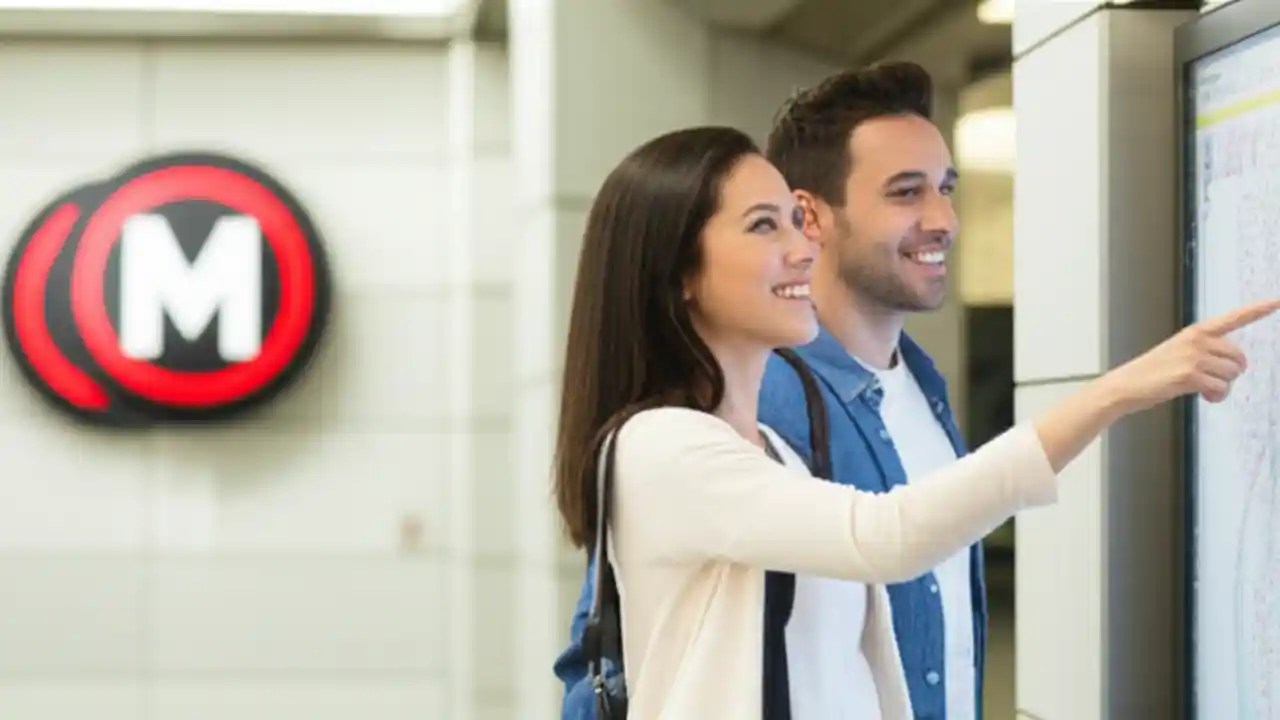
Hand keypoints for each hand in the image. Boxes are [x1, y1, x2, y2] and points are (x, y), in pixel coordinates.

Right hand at [1101, 299, 1279, 413]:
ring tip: (1203, 389)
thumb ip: (1205, 352)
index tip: (1278, 301)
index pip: (1234, 318)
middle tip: (1214, 380)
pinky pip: (1221, 389)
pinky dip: (1216, 397)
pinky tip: (1203, 396)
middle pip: (1239, 357)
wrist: (1126, 385)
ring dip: (1222, 387)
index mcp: (1195, 332)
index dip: (1259, 309)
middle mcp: (1197, 341)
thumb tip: (1230, 367)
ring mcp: (1194, 357)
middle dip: (1231, 372)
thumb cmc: (1151, 372)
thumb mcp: (1178, 352)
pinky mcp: (1190, 375)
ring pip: (1232, 374)